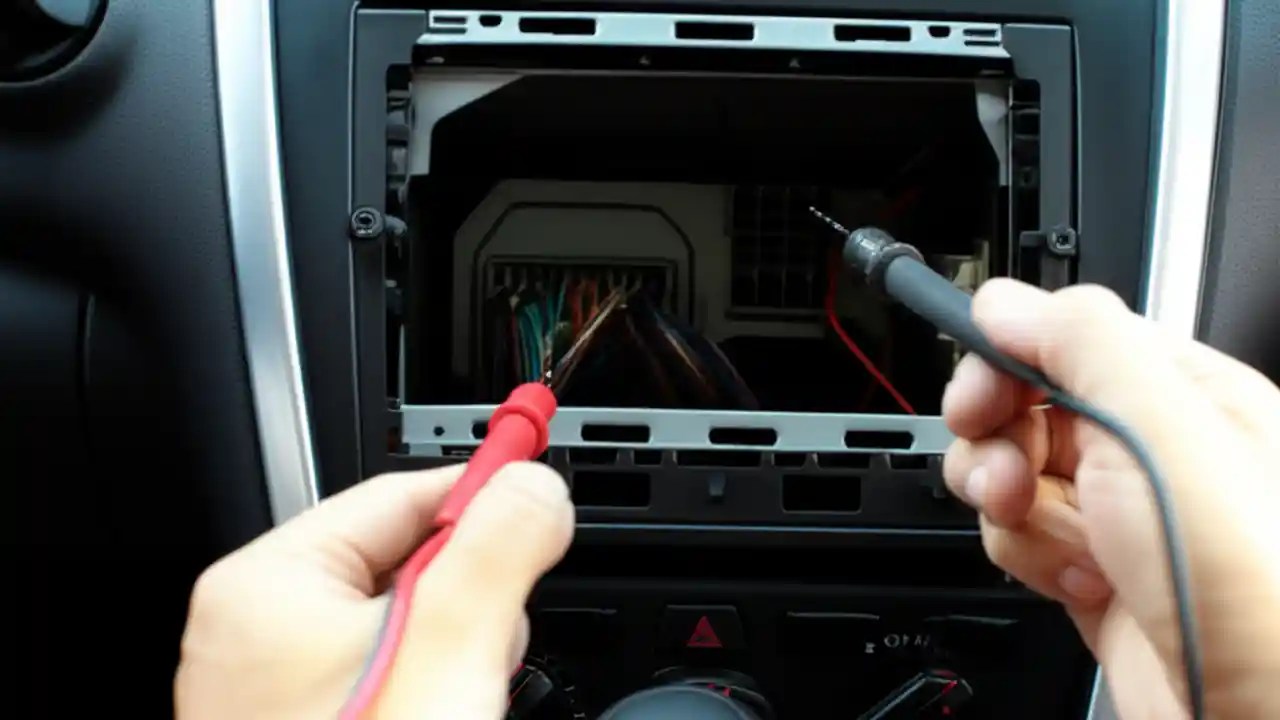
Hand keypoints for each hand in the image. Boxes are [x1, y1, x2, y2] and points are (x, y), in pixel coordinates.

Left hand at [174, 462, 574, 719]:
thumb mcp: (449, 663)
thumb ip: (498, 557)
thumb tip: (534, 487)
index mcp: (268, 586)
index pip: (402, 494)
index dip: (483, 502)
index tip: (545, 499)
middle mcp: (256, 627)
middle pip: (405, 557)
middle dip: (469, 598)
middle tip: (487, 653)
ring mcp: (273, 684)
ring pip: (404, 618)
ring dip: (457, 647)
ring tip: (458, 705)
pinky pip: (385, 669)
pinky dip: (431, 684)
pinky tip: (443, 718)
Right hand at [941, 279, 1279, 719]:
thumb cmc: (1252, 592)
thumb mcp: (1163, 434)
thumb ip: (1084, 345)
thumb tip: (1007, 302)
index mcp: (1191, 399)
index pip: (1073, 340)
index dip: (1012, 358)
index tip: (977, 390)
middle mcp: (1156, 455)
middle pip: (1030, 408)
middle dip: (998, 438)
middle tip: (1002, 468)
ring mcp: (1122, 522)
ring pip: (1015, 476)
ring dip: (1009, 505)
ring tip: (1045, 534)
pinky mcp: (1094, 580)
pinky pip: (1023, 542)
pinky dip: (1028, 558)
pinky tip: (1074, 580)